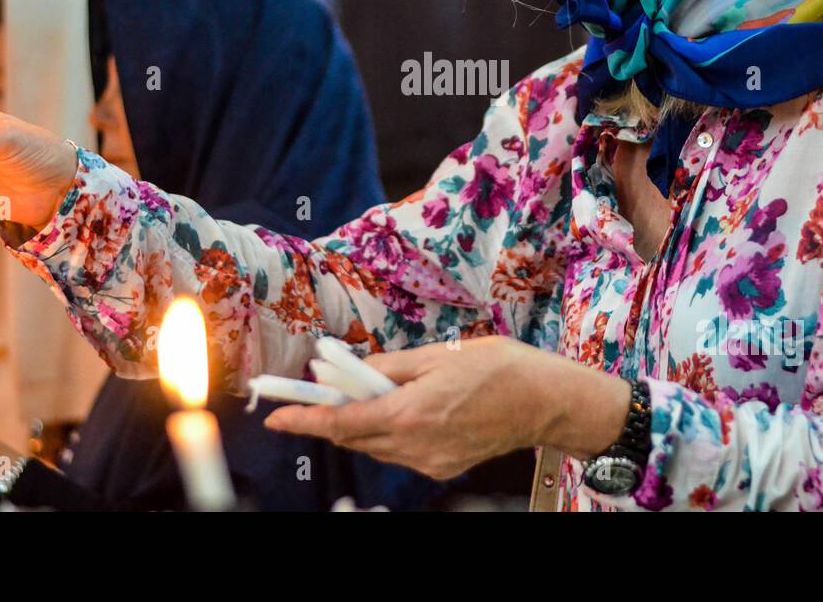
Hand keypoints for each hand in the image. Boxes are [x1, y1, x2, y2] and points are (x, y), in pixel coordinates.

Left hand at [263, 335, 629, 479]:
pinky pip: (402, 452)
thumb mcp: (438, 355)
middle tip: (321, 390)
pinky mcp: (444, 468)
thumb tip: (352, 373)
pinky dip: (392, 433)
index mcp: (411, 413)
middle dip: (334, 416)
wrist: (546, 401)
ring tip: (370, 394)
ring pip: (377, 447)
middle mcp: (416, 446)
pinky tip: (406, 409)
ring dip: (365, 424)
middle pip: (355, 438)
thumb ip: (388, 368)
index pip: (342, 423)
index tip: (276, 416)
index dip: (305, 419)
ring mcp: (430, 462)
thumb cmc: (498, 367)